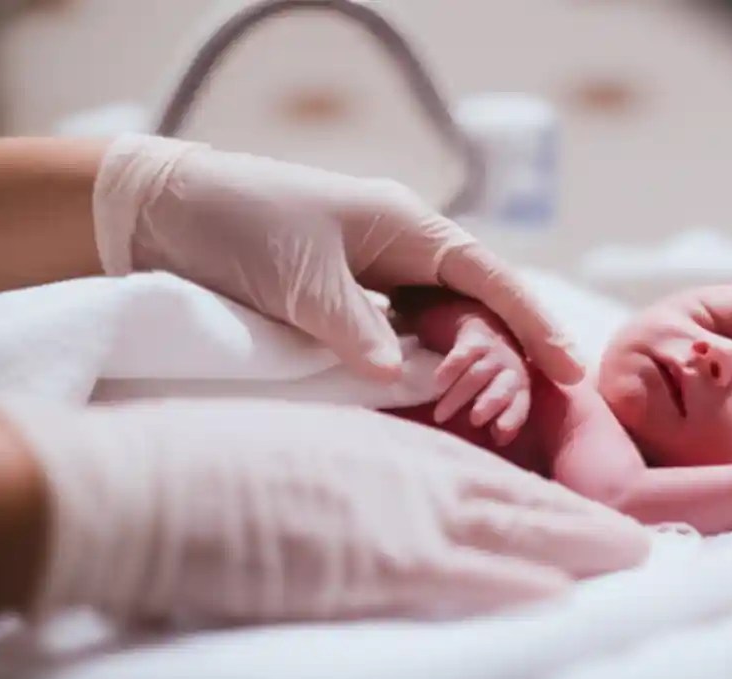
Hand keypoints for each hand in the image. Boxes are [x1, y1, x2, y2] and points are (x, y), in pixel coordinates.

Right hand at [0, 398, 648, 624]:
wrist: (145, 482)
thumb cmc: (202, 467)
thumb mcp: (296, 456)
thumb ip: (352, 481)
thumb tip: (378, 512)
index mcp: (386, 446)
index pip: (489, 476)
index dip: (542, 501)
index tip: (584, 520)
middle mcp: (407, 474)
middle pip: (518, 501)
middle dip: (583, 525)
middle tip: (641, 542)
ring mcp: (397, 515)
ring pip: (513, 533)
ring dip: (577, 550)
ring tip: (633, 563)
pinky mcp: (376, 560)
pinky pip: (467, 575)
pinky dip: (518, 584)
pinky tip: (560, 598)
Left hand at [93, 135, 581, 384]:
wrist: (162, 212)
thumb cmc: (236, 224)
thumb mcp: (301, 279)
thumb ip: (354, 330)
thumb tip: (401, 379)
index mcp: (407, 226)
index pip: (490, 277)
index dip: (533, 322)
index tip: (569, 368)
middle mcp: (403, 249)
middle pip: (477, 306)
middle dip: (503, 355)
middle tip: (517, 409)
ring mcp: (378, 274)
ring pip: (443, 325)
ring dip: (463, 365)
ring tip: (486, 412)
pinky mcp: (349, 300)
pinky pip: (403, 337)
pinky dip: (421, 367)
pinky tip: (433, 396)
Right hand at [433, 315, 531, 445]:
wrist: (481, 328)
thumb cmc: (489, 374)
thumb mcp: (497, 394)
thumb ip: (499, 416)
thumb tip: (499, 439)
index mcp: (520, 386)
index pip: (520, 404)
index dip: (512, 419)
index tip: (499, 434)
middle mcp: (511, 368)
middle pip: (502, 388)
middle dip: (490, 403)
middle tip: (474, 420)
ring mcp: (493, 352)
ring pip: (477, 375)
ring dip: (459, 396)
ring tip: (440, 416)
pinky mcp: (475, 338)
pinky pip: (461, 356)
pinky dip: (449, 371)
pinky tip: (436, 385)